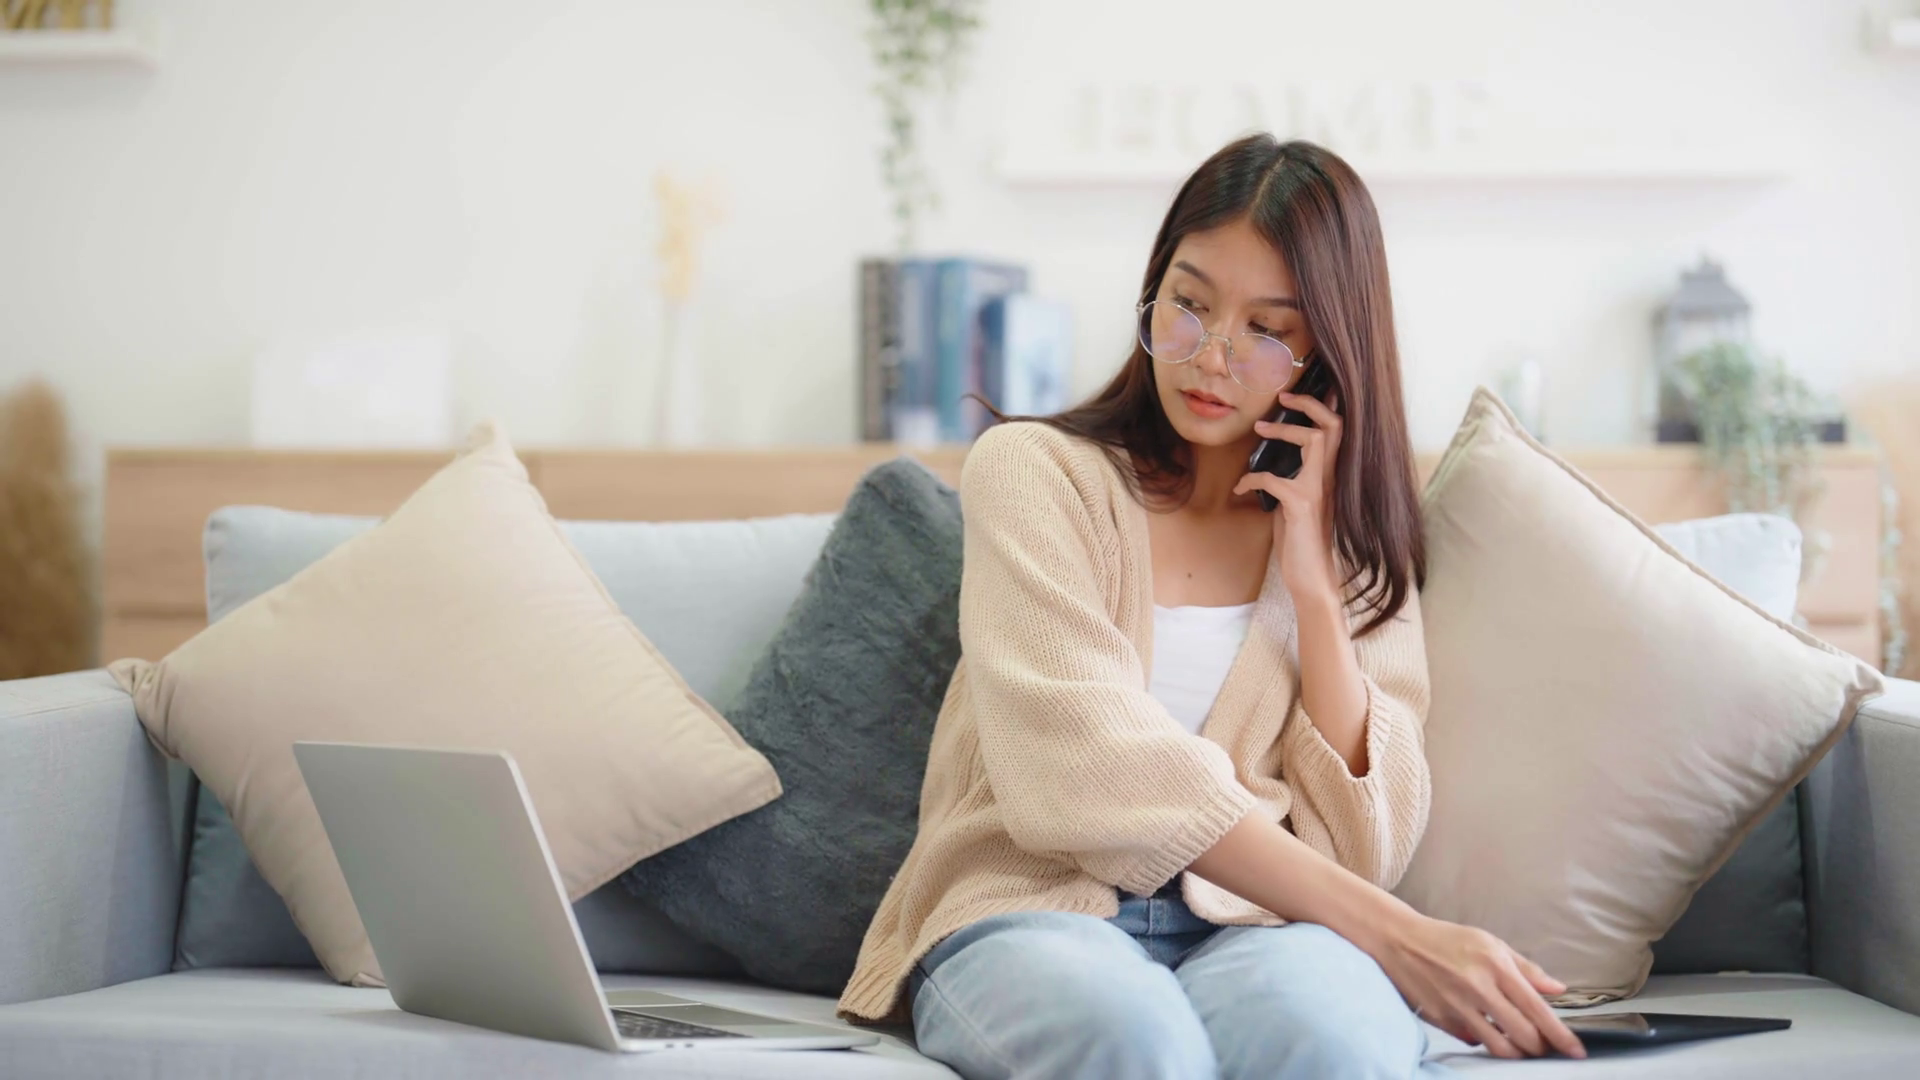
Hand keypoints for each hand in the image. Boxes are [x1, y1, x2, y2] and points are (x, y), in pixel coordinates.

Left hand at [1233, 389, 1343, 603]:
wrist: (1311, 578)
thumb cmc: (1302, 542)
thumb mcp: (1297, 504)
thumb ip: (1293, 482)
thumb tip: (1272, 467)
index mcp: (1329, 476)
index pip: (1338, 432)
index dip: (1322, 407)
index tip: (1297, 397)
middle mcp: (1330, 479)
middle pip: (1335, 425)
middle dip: (1309, 405)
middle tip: (1283, 399)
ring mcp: (1318, 491)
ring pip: (1315, 440)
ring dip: (1283, 432)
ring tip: (1259, 429)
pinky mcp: (1301, 505)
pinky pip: (1273, 478)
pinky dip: (1251, 478)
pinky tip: (1239, 489)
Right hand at [1370, 912, 1585, 1059]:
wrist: (1399, 941)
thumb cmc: (1448, 940)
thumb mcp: (1490, 943)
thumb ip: (1526, 969)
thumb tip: (1558, 990)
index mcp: (1496, 966)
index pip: (1537, 1009)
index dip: (1561, 1035)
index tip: (1576, 1051)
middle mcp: (1478, 988)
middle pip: (1523, 1035)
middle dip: (1540, 1047)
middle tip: (1544, 1045)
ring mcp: (1458, 1007)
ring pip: (1499, 1047)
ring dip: (1516, 1052)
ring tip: (1520, 1044)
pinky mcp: (1441, 1020)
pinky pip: (1473, 1041)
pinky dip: (1485, 1040)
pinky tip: (1486, 1029)